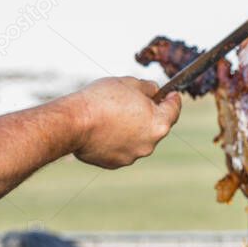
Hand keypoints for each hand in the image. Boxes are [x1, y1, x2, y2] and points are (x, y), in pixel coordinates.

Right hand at [65, 77, 181, 168]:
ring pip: (139, 138)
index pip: (174, 109)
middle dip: (150, 113)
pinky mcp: (115, 163)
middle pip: (156, 125)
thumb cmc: (102, 100)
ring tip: (114, 115)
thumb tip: (154, 92)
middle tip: (138, 102)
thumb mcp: (130, 83)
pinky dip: (117, 139)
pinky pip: (122, 148)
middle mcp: (150, 143)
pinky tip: (104, 129)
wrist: (72, 122)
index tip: (171, 94)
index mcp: (159, 123)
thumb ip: (148, 88)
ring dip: (133, 128)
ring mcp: (133, 155)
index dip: (173, 99)